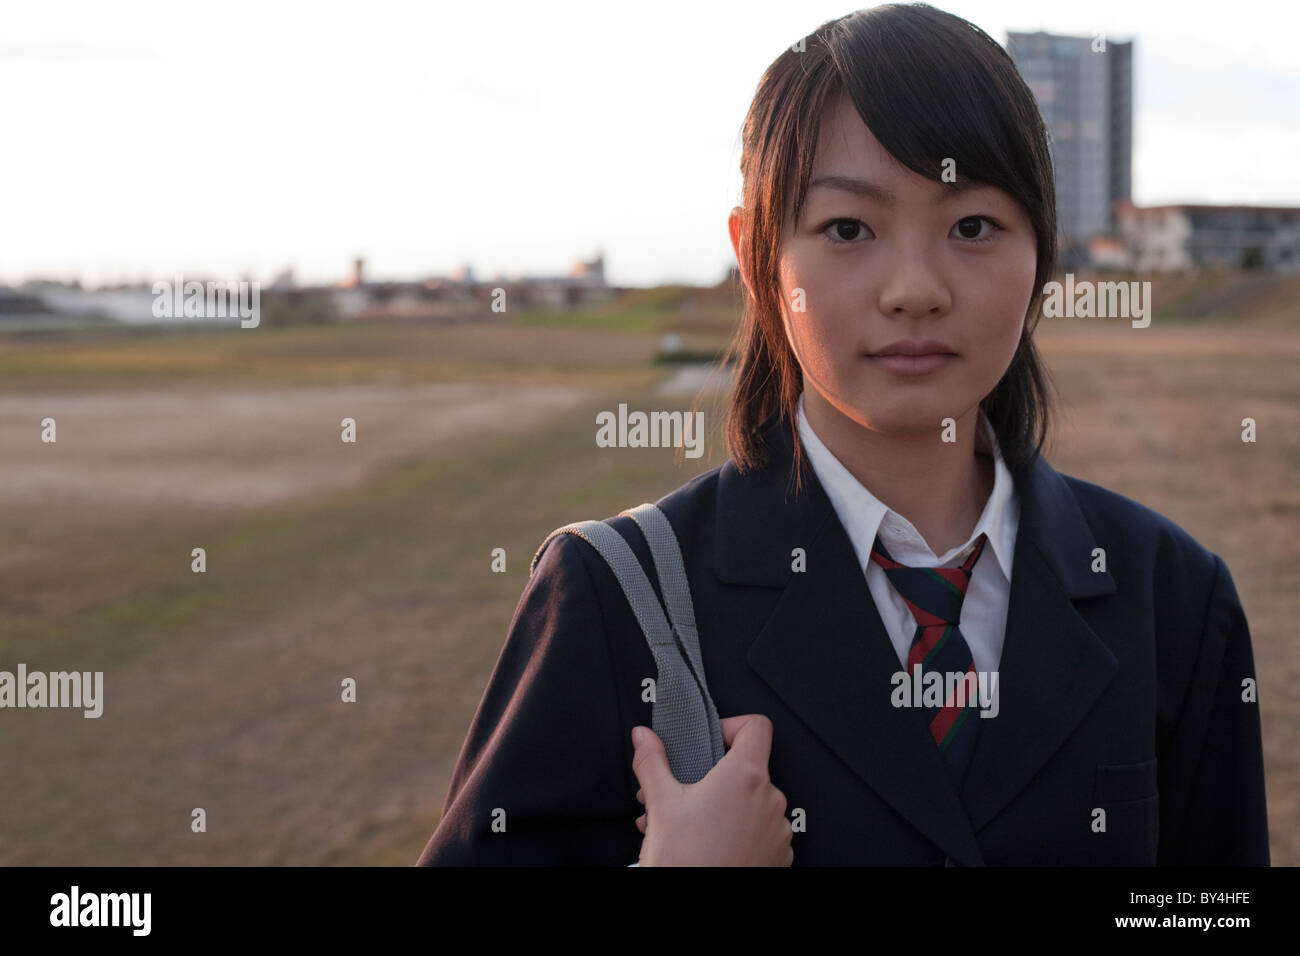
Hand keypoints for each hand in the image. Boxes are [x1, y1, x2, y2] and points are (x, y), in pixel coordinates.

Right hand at [631, 713, 792, 865]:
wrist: (697, 916)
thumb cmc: (686, 860)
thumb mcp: (661, 803)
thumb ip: (652, 761)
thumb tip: (645, 736)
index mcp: (745, 776)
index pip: (757, 726)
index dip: (732, 726)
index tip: (711, 740)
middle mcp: (769, 799)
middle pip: (747, 768)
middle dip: (712, 776)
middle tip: (682, 791)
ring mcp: (777, 830)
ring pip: (751, 802)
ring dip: (722, 806)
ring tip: (686, 824)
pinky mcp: (778, 855)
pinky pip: (760, 831)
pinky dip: (736, 831)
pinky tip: (705, 843)